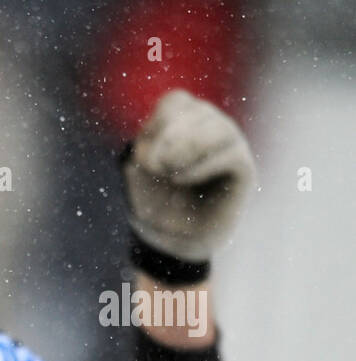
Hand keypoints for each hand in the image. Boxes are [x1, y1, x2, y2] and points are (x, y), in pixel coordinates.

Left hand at [123, 89, 254, 262]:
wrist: (174, 237)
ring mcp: (230, 144)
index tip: (143, 156)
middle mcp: (211, 126)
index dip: (156, 124)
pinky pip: (231, 154)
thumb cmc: (158, 200)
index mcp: (185, 119)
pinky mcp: (243, 168)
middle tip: (156, 168)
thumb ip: (147, 149)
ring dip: (187, 149)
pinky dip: (201, 167)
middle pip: (197, 110)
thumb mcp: (139, 172)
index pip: (175, 101)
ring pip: (219, 128)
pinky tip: (182, 180)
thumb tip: (169, 144)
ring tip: (171, 174)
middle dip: (168, 139)